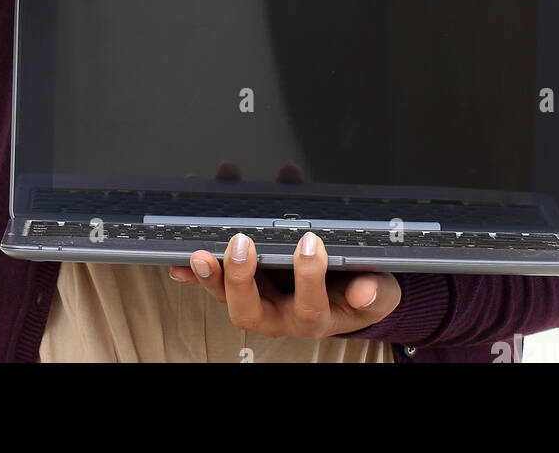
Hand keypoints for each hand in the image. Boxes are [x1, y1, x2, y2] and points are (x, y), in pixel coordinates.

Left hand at [168, 232, 400, 340]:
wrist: (348, 292)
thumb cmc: (360, 290)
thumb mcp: (377, 292)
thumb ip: (372, 291)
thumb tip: (365, 290)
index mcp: (314, 317)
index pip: (308, 305)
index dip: (308, 276)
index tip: (310, 241)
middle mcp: (279, 315)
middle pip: (250, 311)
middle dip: (241, 279)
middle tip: (242, 242)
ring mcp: (256, 300)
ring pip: (225, 297)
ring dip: (209, 274)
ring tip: (199, 251)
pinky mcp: (241, 285)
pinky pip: (214, 279)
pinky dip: (195, 270)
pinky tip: (180, 257)